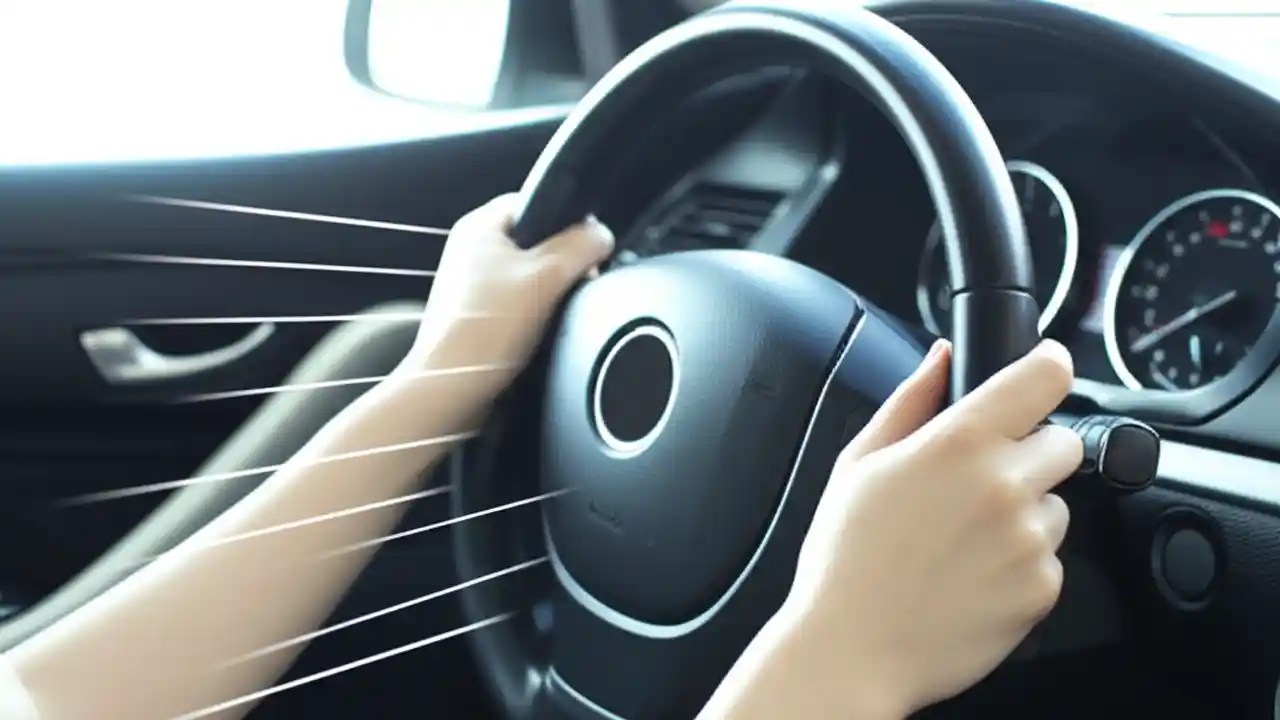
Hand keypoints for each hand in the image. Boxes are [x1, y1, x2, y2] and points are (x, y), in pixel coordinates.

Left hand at [406, 193, 613, 376]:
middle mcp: (471, 249)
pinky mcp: (477, 314)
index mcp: (480, 226)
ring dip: (548, 292)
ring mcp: (472, 283)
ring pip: (530, 274)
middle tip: (571, 285)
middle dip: (562, 263)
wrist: (451, 389)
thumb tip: (601, 234)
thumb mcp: (546, 278)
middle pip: (538, 240)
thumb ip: (580, 247)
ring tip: (549, 313)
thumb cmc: (481, 334)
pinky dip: (533, 313)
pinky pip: (518, 302)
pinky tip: (536, 331)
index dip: (569, 222)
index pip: (538, 201)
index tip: (586, 248)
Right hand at [780, 339, 1081, 715]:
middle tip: (975, 485)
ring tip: (963, 541)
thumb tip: (942, 356)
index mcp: (959, 442)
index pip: (1044, 377)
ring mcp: (1029, 539)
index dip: (1047, 368)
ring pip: (1056, 504)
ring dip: (1025, 513)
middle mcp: (1005, 484)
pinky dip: (1020, 564)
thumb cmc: (845, 558)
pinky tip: (971, 576)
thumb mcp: (859, 463)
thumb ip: (911, 400)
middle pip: (1063, 443)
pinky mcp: (1043, 588)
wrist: (851, 649)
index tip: (1042, 372)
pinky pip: (1050, 558)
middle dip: (1029, 454)